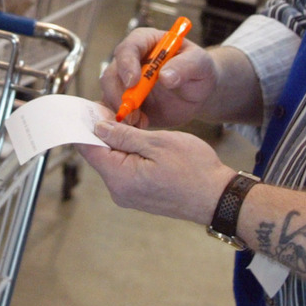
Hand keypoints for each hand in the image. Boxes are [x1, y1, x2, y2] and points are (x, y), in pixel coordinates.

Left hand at [75, 120, 235, 224]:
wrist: (217, 197)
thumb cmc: (194, 169)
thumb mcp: (158, 142)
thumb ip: (124, 135)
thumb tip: (98, 127)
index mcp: (120, 177)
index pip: (88, 148)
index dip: (87, 125)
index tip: (97, 107)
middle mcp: (119, 191)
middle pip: (99, 154)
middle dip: (106, 131)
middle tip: (124, 112)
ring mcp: (128, 195)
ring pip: (112, 161)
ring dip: (120, 142)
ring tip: (138, 125)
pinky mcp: (139, 195)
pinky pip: (124, 170)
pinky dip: (129, 154)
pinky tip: (144, 142)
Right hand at [99, 27, 217, 128]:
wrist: (198, 92)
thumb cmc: (199, 70)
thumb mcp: (200, 64)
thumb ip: (185, 66)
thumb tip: (165, 76)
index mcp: (145, 42)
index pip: (128, 48)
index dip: (127, 64)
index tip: (134, 82)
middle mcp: (130, 60)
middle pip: (111, 74)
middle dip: (118, 94)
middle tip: (133, 112)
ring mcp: (124, 82)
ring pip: (109, 94)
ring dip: (121, 110)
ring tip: (140, 123)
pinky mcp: (126, 102)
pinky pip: (114, 110)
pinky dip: (122, 121)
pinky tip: (138, 126)